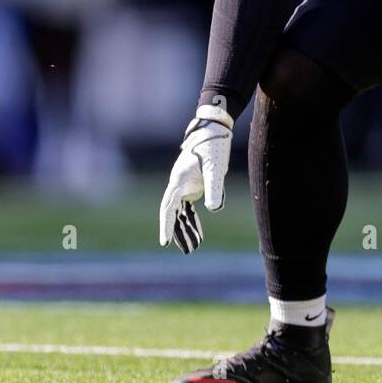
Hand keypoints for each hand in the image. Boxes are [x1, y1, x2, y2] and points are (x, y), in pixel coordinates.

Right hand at [159, 105, 233, 252]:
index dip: (166, 225)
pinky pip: (189, 208)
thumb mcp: (216, 168)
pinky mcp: (193, 186)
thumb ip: (215, 188)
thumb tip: (214, 209)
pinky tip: (198, 233)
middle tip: (187, 251)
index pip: (168, 207)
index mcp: (179, 180)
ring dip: (186, 229)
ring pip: (181, 213)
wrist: (214, 131)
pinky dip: (193, 220)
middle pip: (173, 213)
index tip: (165, 242)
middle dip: (178, 232)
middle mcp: (178, 184)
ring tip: (194, 247)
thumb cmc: (213, 147)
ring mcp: (184, 186)